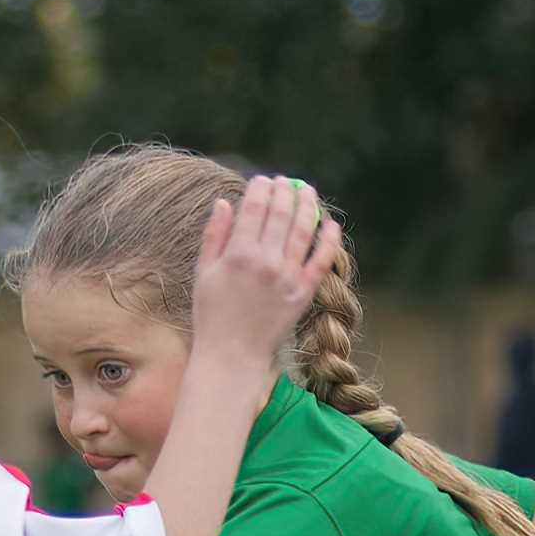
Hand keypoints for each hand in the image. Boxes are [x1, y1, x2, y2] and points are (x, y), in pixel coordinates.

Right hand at [189, 177, 340, 377]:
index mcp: (238, 254)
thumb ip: (214, 235)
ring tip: (306, 191)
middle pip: (281, 213)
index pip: (255, 207)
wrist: (232, 354)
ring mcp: (288, 276)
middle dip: (284, 191)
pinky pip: (322, 260)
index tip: (262, 180)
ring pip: (304, 229)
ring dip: (307, 205)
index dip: (260, 188)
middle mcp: (266, 261)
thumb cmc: (212, 314)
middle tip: (285, 182)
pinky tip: (331, 224)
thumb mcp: (203, 273)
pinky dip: (329, 239)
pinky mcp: (304, 292)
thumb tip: (225, 202)